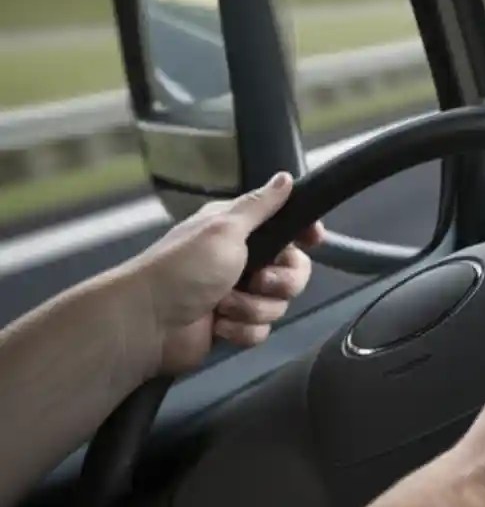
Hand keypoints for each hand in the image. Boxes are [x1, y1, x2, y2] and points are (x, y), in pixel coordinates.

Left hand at [127, 172, 322, 375]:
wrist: (148, 324)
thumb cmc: (185, 267)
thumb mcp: (224, 228)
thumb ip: (260, 206)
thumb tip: (285, 177)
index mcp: (239, 230)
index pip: (287, 226)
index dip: (305, 234)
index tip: (313, 240)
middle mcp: (242, 260)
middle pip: (294, 270)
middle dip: (281, 281)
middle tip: (258, 281)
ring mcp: (239, 295)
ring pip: (279, 303)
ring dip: (253, 307)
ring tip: (223, 306)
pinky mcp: (234, 326)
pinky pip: (262, 329)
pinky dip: (242, 329)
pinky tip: (218, 326)